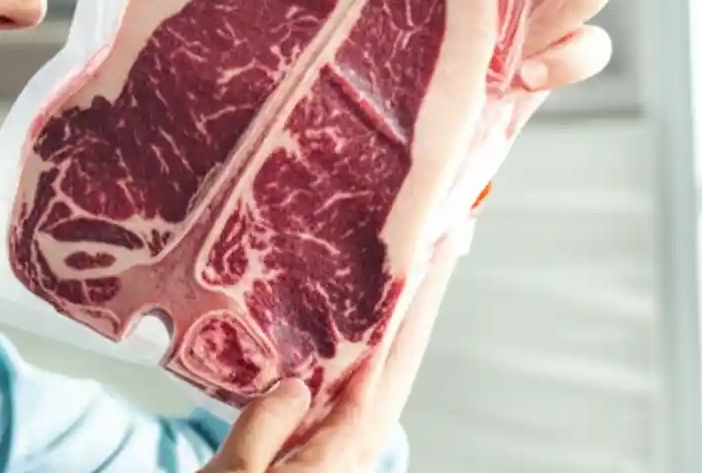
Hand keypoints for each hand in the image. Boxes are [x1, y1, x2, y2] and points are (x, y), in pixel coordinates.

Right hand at [200, 235, 462, 471]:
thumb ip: (265, 427)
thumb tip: (298, 383)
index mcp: (336, 460)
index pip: (385, 370)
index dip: (410, 311)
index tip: (431, 259)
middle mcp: (350, 458)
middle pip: (397, 371)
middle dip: (417, 310)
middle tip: (436, 249)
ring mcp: (339, 459)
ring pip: (381, 383)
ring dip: (395, 330)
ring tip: (404, 277)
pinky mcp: (320, 459)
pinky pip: (355, 397)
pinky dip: (365, 358)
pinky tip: (354, 336)